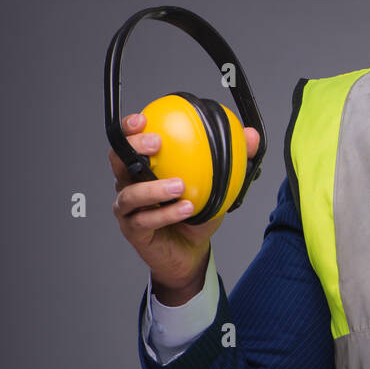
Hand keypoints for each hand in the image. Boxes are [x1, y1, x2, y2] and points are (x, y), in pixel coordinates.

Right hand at [109, 112, 259, 303]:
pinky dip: (166, 213)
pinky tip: (185, 208)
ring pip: (130, 193)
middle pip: (118, 160)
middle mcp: (130, 184)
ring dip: (153, 188)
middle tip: (157, 144)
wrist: (190, 250)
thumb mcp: (219, 184)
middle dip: (133, 147)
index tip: (144, 118)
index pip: (129, 141)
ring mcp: (129, 209)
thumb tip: (251, 135)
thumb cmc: (197, 213)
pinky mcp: (134, 230)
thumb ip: (234, 159)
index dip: (130, 128)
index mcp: (145, 167)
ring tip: (179, 185)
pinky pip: (145, 220)